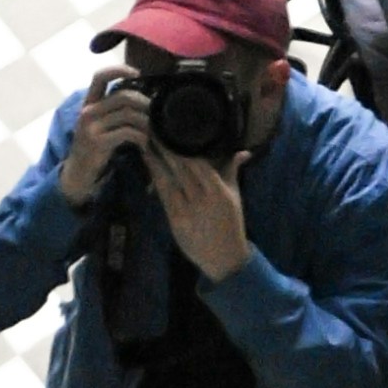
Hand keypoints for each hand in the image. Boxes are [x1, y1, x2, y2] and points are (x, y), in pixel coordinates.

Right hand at [57, 73, 150, 203]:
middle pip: (123, 96)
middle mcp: (87, 112)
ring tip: (152, 131)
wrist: (77, 172)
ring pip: (128, 114)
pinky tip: (144, 143)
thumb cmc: (93, 146)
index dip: (118, 69)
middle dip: (144, 102)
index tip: (137, 73)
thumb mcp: (98, 123)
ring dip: (146, 122)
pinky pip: (127, 132)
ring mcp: (91, 127)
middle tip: (155, 112)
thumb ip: (113, 109)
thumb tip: (144, 97)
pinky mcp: (98, 142)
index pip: (100, 76)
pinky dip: (141, 137)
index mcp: (88, 103)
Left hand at [149, 140, 250, 282]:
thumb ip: (232, 171)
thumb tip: (242, 151)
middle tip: (153, 130)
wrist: (224, 257)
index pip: (197, 163)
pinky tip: (149, 167)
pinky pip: (163, 196)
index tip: (172, 131)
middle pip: (180, 169)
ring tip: (145, 144)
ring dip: (155, 162)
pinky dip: (155, 179)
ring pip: (167, 180)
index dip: (182, 147)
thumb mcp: (235, 196)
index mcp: (218, 191)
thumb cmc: (231, 223)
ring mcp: (186, 211)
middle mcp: (202, 199)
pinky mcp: (175, 221)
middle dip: (165, 149)